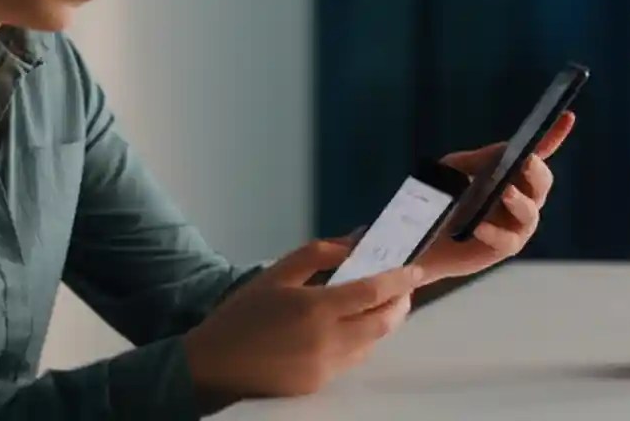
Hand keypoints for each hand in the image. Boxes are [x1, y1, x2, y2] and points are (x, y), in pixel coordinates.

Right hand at [183, 238, 424, 404]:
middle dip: (400, 303)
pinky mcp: (320, 385)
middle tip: (403, 288)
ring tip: (377, 304)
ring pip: (372, 343)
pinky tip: (348, 328)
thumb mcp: (275, 274)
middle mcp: (327, 341)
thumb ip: (316, 255)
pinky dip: (360, 341)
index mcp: (315, 308)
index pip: (373, 292)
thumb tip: (353, 243)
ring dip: (382, 323)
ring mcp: (326, 367)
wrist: (214, 366)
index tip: (414, 269)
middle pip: (383, 322)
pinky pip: (353, 360)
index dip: (399, 279)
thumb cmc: (242, 315)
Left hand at [415, 111, 575, 283]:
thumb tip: (506, 149)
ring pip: (530, 212)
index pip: (538, 154)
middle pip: (541, 183)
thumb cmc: (441, 198)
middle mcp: (521, 198)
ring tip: (506, 193)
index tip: (567, 116)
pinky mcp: (503, 248)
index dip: (554, 136)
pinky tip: (480, 227)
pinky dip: (494, 232)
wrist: (421, 238)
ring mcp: (515, 224)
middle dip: (536, 171)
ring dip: (520, 201)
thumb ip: (480, 160)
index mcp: (512, 174)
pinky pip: (506, 240)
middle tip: (527, 161)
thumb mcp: (454, 170)